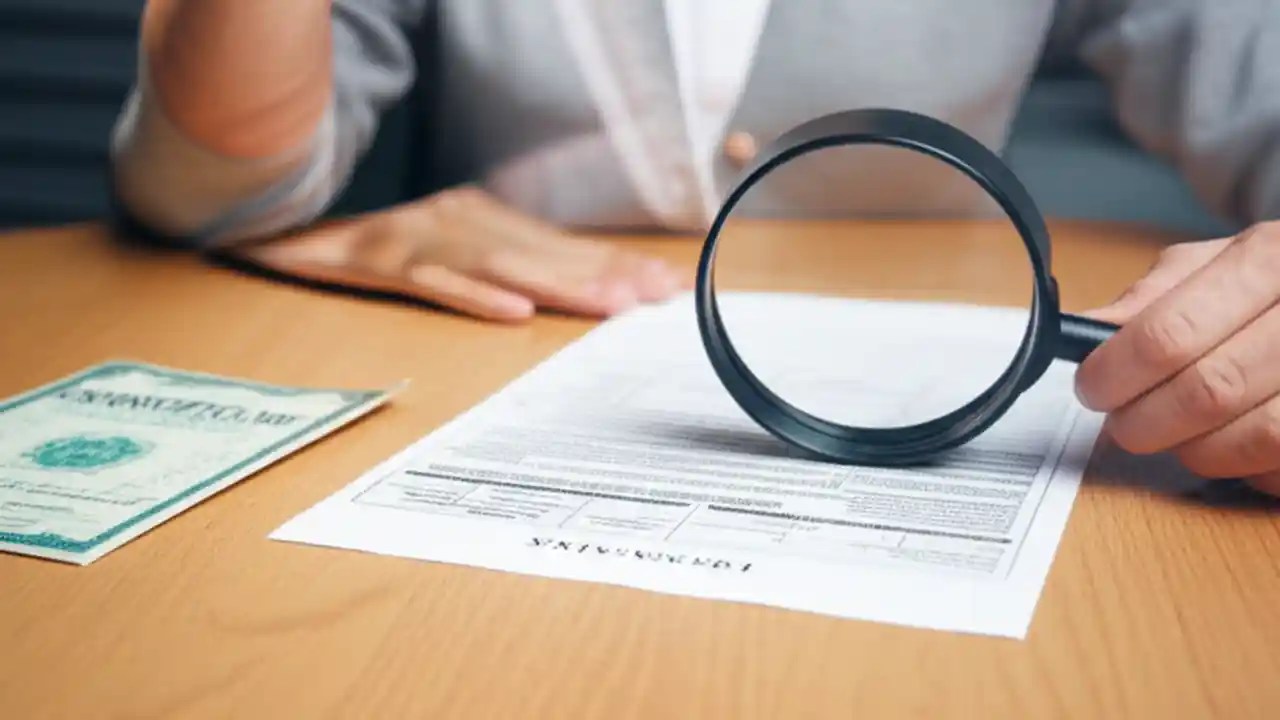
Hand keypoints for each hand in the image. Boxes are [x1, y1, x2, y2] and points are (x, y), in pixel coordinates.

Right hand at [226, 186, 684, 321]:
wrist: (285, 218)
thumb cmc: (377, 247)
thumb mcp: (447, 249)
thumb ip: (502, 266)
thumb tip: (565, 294)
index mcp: (479, 219)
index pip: (559, 246)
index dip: (613, 263)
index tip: (666, 286)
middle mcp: (459, 220)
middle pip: (545, 254)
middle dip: (608, 275)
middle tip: (660, 298)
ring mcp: (420, 239)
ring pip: (502, 265)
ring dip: (561, 285)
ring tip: (611, 307)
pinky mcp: (380, 261)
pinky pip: (432, 282)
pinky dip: (473, 295)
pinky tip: (514, 313)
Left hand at [1075, 222, 1279, 495]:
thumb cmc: (1265, 283)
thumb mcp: (1210, 265)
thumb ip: (1150, 298)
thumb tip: (1086, 331)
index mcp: (1267, 262)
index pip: (1169, 336)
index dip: (1115, 373)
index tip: (1092, 387)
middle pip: (1207, 393)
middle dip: (1144, 421)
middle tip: (1123, 421)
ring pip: (1250, 439)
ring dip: (1193, 449)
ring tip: (1176, 431)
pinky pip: (1278, 467)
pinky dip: (1243, 467)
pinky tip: (1230, 440)